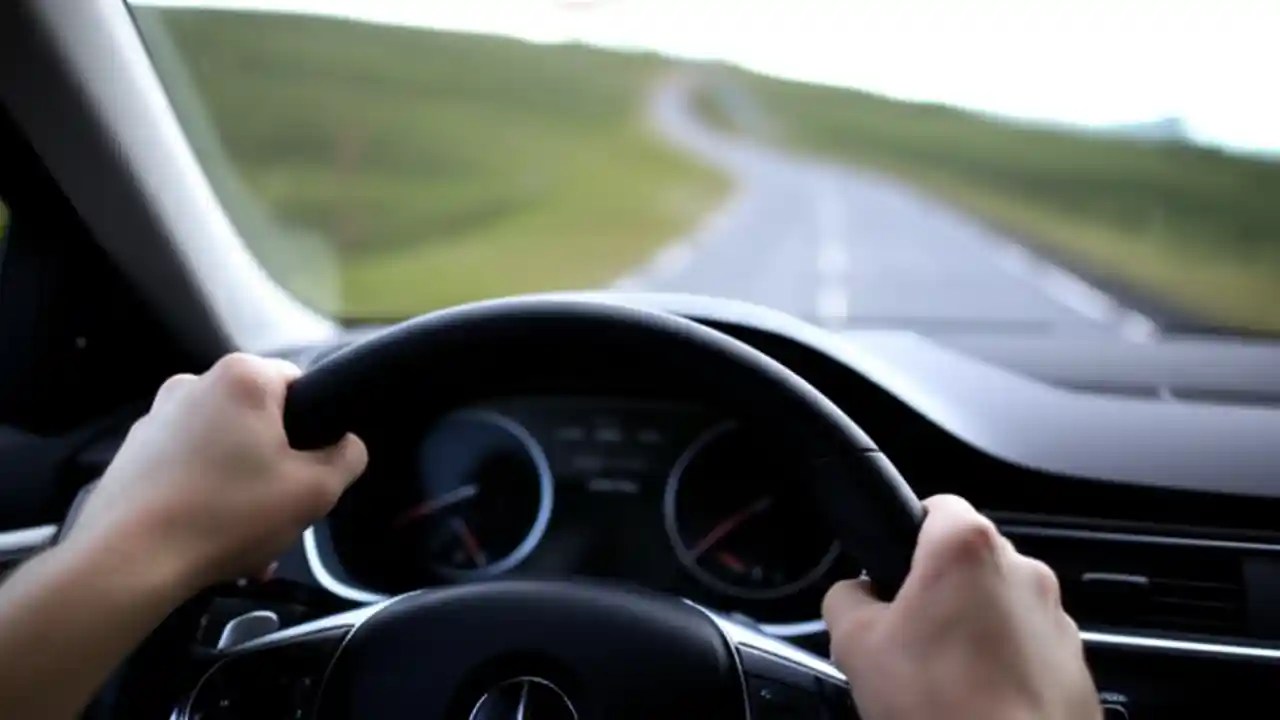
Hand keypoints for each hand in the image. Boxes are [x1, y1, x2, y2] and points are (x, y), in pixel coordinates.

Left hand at [63, 353, 367, 594]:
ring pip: (223, 450)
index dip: (317, 430)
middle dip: (276, 468)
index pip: (302, 385)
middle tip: (283, 515)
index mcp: (242, 377)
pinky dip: (205, 498)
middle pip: (260, 421)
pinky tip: (209, 542)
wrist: (129, 562)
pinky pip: (187, 470)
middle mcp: (194, 383)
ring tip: (246, 545)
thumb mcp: (315, 491)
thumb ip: (347, 457)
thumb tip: (345, 445)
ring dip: (242, 490)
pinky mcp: (130, 454)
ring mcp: (155, 418)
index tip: (314, 472)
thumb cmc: (230, 514)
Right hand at [823, 495, 1099, 719]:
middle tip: (906, 639)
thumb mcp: (854, 645)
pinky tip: (976, 700)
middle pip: (966, 561)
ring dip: (972, 629)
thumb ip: (845, 599)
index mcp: (967, 548)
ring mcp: (1057, 616)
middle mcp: (1022, 569)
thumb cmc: (942, 707)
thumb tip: (854, 596)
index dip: (904, 538)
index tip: (891, 576)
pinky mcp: (1075, 661)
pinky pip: (1027, 645)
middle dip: (937, 592)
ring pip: (998, 605)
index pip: (933, 506)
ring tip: (943, 681)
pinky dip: (1003, 663)